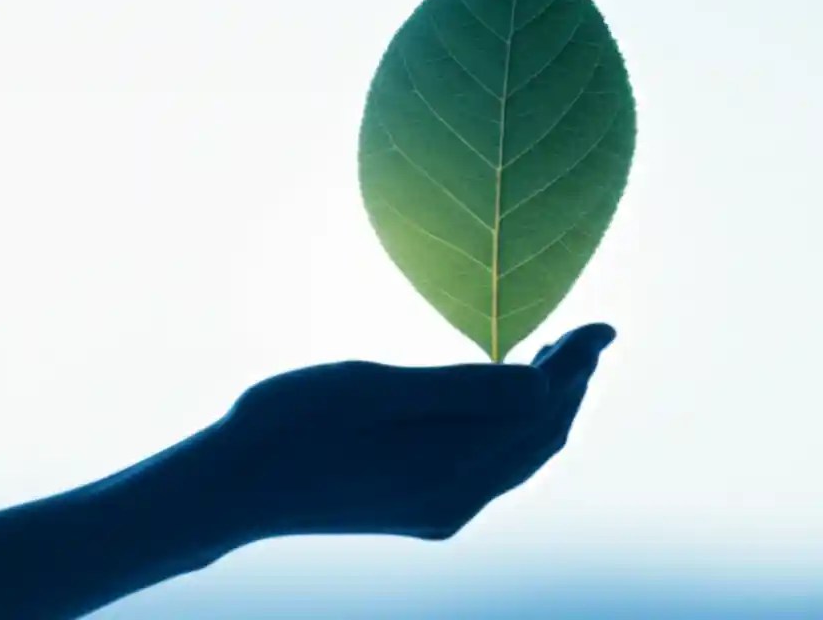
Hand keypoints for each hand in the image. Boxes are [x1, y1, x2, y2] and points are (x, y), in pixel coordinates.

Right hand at [209, 323, 615, 540]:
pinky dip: (508, 432)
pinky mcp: (417, 512)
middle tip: (583, 335)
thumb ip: (461, 390)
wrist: (231, 486)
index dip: (576, 366)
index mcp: (451, 469)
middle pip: (538, 441)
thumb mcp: (374, 388)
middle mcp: (455, 500)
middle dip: (568, 387)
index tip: (604, 324)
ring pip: (516, 459)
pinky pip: (487, 470)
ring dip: (541, 410)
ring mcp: (436, 511)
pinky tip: (495, 403)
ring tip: (551, 361)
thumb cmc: (290, 422)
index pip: (540, 413)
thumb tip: (542, 385)